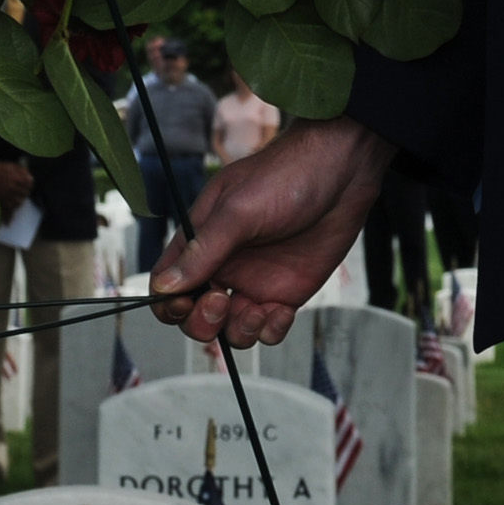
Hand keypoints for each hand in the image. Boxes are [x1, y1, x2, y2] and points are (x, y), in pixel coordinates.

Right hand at [0, 157, 34, 210]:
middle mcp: (12, 187)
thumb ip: (23, 171)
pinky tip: (14, 201)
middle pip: (25, 193)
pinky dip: (14, 204)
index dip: (30, 184)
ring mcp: (6, 194)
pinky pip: (10, 205)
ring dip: (21, 198)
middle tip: (25, 189)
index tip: (29, 183)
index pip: (29, 184)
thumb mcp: (12, 166)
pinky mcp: (1, 198)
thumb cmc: (0, 168)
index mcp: (16, 178)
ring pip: (19, 201)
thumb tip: (31, 178)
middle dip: (26, 190)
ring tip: (20, 195)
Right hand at [146, 116, 395, 346]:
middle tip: (222, 303)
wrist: (340, 173)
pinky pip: (267, 330)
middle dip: (202, 323)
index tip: (185, 301)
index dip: (168, 302)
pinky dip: (271, 330)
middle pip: (193, 316)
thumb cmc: (283, 178)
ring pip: (231, 330)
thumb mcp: (238, 212)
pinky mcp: (284, 294)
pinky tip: (283, 310)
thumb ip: (203, 251)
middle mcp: (222, 266)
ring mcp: (253, 282)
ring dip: (239, 331)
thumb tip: (164, 285)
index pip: (167, 283)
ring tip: (259, 310)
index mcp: (199, 240)